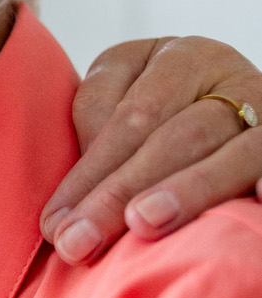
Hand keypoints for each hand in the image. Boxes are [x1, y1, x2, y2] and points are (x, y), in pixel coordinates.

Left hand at [42, 37, 261, 263]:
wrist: (228, 103)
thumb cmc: (159, 111)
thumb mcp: (123, 96)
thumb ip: (99, 125)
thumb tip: (76, 195)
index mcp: (176, 56)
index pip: (130, 116)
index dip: (90, 173)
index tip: (56, 225)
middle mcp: (226, 74)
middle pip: (173, 135)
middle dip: (119, 193)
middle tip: (81, 241)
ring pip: (230, 150)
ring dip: (187, 189)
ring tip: (143, 223)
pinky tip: (259, 200)